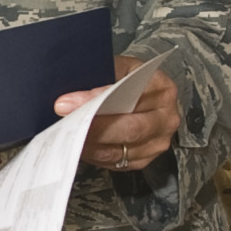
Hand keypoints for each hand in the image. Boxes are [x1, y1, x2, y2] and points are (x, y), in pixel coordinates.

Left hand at [56, 57, 178, 173]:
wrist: (148, 97)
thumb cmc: (130, 81)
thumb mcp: (122, 68)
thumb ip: (103, 75)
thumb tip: (71, 89)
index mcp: (162, 88)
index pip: (128, 96)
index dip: (95, 100)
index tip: (66, 103)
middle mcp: (166, 118)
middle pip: (129, 129)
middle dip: (92, 127)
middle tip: (64, 123)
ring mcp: (158, 142)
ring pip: (120, 151)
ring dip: (90, 145)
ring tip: (66, 136)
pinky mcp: (145, 159)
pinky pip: (117, 163)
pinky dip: (94, 156)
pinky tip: (79, 146)